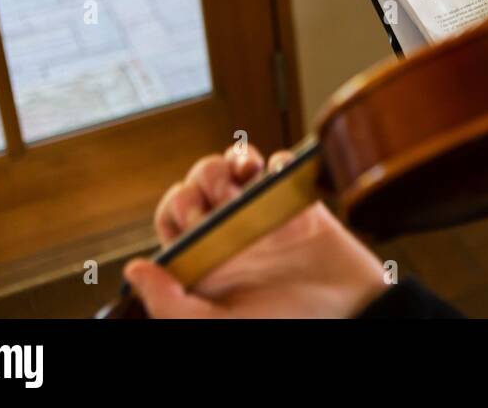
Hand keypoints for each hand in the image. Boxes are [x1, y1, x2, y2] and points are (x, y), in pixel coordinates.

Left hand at [123, 144, 388, 317]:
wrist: (353, 313)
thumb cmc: (291, 326)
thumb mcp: (220, 325)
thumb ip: (172, 304)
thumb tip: (134, 270)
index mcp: (209, 262)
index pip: (174, 218)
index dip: (175, 206)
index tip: (192, 216)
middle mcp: (232, 235)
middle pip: (201, 184)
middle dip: (203, 177)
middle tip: (221, 197)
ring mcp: (265, 216)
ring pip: (234, 168)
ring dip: (232, 161)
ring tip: (245, 176)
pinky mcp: (298, 202)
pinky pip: (279, 165)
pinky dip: (276, 162)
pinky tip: (278, 178)